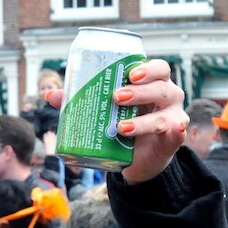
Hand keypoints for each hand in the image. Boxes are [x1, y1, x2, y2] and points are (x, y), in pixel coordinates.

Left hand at [45, 59, 186, 184]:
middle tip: (116, 97)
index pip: (158, 69)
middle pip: (162, 87)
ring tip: (120, 127)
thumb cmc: (121, 125)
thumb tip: (50, 95)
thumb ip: (79, 102)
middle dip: (140, 92)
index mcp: (152, 84)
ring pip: (165, 115)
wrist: (136, 158)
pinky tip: (174, 130)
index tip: (129, 74)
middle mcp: (168, 97)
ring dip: (144, 121)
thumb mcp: (103, 112)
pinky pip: (178, 134)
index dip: (147, 69)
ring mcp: (174, 117)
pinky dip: (177, 132)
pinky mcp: (173, 140)